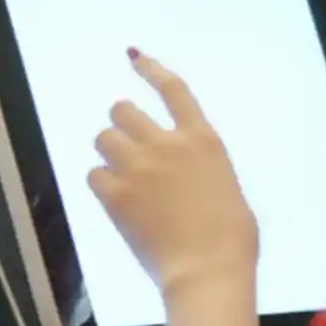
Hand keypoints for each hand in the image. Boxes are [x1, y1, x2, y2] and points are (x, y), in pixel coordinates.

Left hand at [88, 49, 258, 295]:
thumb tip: (184, 171)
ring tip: (120, 174)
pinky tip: (115, 199)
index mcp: (202, 140)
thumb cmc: (232, 238)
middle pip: (124, 110)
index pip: (173, 89)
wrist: (208, 270)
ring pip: (104, 138)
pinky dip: (101, 183)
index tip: (133, 56)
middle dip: (121, 124)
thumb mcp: (226, 186)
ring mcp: (139, 168)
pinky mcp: (116, 195)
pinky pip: (94, 174)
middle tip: (126, 146)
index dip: (150, 69)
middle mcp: (168, 144)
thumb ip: (201, 166)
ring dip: (109, 152)